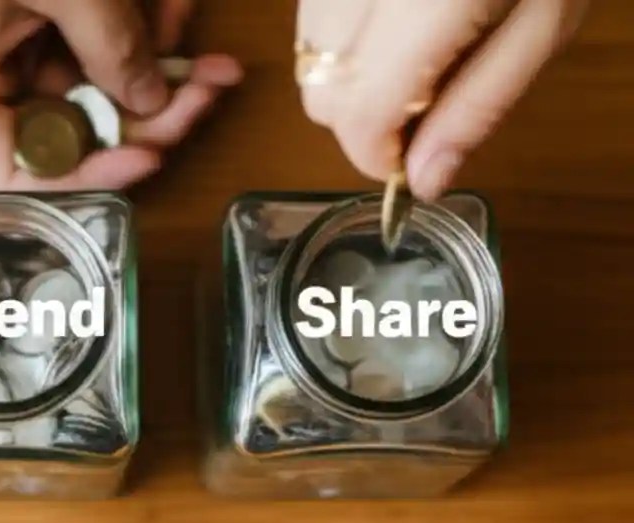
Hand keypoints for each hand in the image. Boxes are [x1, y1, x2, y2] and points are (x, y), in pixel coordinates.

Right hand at [0, 0, 243, 189]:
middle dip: (137, 107)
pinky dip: (112, 33)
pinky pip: (60, 51)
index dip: (91, 173)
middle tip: (209, 83)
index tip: (155, 152)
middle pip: (54, 133)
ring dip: (136, 64)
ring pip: (69, 90)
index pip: (18, 174)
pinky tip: (166, 8)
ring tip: (193, 28)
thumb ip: (117, 49)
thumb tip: (157, 103)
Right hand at [297, 0, 587, 199]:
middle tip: (421, 100)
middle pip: (318, 92)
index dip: (379, 154)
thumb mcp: (542, 22)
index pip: (359, 112)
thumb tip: (423, 180)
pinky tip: (395, 14)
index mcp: (425, 1)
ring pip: (305, 55)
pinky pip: (310, 16)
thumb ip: (479, 104)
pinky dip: (343, 34)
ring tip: (414, 45)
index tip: (409, 161)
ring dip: (349, 74)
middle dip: (362, 117)